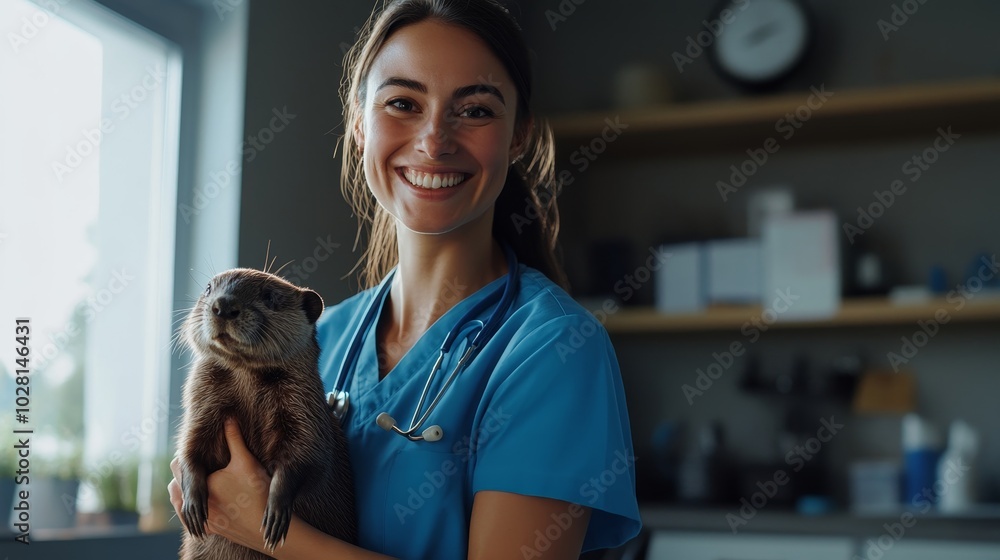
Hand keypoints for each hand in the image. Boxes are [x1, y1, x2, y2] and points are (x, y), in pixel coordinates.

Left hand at [168, 419, 273, 552]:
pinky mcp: (208, 529)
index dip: (183, 456)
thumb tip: (228, 417)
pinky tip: (194, 504)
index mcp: (200, 484)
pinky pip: (188, 520)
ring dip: (182, 491)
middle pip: (176, 484)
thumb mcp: (246, 461)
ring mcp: (201, 518)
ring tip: (190, 482)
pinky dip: (188, 509)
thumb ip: (234, 438)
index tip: (190, 451)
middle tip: (191, 464)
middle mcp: (196, 503)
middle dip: (182, 474)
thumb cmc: (257, 491)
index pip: (178, 466)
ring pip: (179, 503)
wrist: (265, 525)